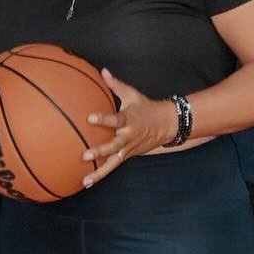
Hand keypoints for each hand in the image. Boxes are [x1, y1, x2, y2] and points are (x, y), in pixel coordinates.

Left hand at [81, 70, 177, 185]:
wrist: (168, 125)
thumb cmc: (146, 107)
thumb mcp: (132, 95)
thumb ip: (115, 85)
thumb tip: (102, 71)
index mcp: (129, 120)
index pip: (115, 119)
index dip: (103, 119)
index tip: (90, 118)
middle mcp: (128, 136)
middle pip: (114, 146)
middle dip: (100, 151)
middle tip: (86, 154)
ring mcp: (128, 149)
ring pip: (113, 162)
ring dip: (100, 172)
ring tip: (86, 180)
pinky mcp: (128, 156)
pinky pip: (113, 166)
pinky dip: (101, 174)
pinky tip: (88, 182)